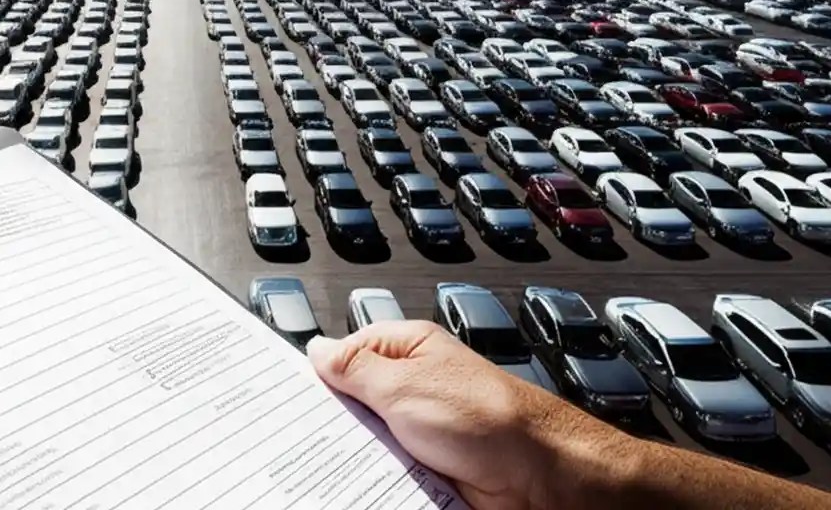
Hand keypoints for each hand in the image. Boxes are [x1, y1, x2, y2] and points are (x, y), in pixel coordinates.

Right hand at [306, 320, 605, 509]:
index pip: (347, 353)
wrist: (540, 474)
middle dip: (336, 419)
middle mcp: (415, 385)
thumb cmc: (488, 418)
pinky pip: (388, 467)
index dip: (319, 374)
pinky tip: (364, 480)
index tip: (291, 394)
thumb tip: (318, 349)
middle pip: (354, 400)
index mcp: (408, 351)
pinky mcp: (429, 463)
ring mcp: (421, 426)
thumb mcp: (406, 386)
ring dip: (357, 452)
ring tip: (334, 461)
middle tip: (309, 433)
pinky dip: (377, 475)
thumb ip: (356, 368)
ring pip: (368, 439)